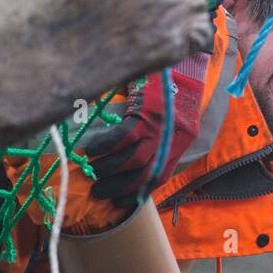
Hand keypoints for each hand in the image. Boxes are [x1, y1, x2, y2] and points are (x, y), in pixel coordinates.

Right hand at [79, 68, 202, 211]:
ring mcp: (158, 129)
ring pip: (131, 160)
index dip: (136, 194)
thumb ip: (158, 144)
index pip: (157, 179)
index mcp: (177, 147)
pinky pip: (123, 137)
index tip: (119, 202)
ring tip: (92, 171)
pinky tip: (91, 149)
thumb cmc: (172, 97)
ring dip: (108, 169)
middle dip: (118, 188)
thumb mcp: (173, 126)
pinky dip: (105, 146)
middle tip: (97, 191)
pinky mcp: (146, 114)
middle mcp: (169, 142)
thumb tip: (130, 165)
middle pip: (142, 174)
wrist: (181, 69)